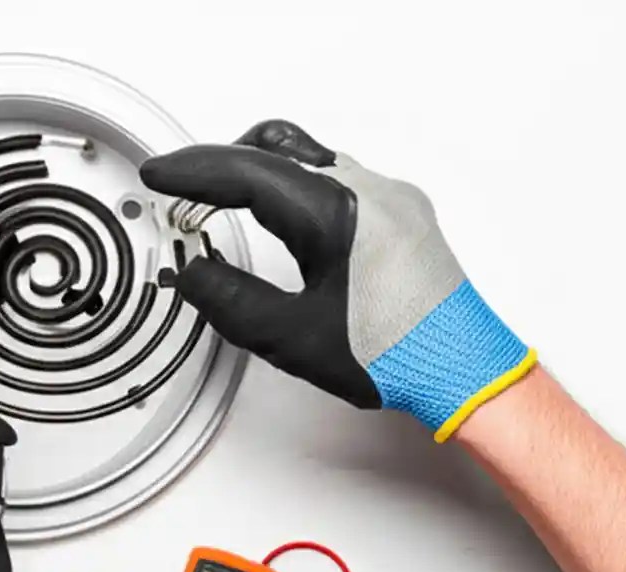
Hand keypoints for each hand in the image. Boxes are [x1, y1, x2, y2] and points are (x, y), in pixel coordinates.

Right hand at [141, 120, 536, 440]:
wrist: (466, 370)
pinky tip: (276, 220)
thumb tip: (193, 274)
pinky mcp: (401, 214)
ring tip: (220, 206)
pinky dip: (290, 186)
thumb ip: (231, 301)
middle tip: (182, 192)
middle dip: (220, 164)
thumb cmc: (395, 356)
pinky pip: (334, 178)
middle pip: (276, 147)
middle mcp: (368, 192)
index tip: (159, 174)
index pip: (248, 172)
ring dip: (256, 173)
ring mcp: (391, 198)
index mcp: (338, 214)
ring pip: (307, 158)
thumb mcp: (292, 338)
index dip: (194, 172)